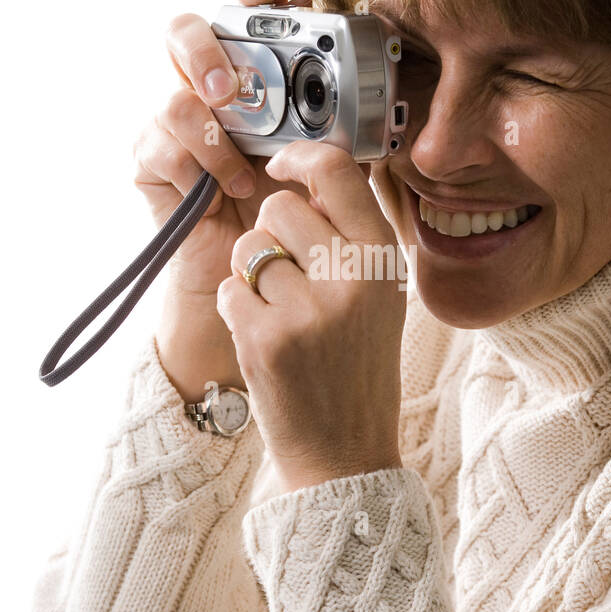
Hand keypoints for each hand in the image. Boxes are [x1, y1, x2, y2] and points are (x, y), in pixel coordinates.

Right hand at [133, 0, 310, 400]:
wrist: (267, 286)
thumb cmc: (306, 222)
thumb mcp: (339, 169)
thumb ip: (350, 126)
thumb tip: (379, 87)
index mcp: (265, 76)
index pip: (252, 10)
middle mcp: (215, 90)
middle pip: (188, 28)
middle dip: (208, 45)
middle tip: (231, 83)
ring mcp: (179, 124)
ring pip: (174, 91)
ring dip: (215, 133)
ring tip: (248, 174)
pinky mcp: (152, 164)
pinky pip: (158, 145)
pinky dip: (197, 169)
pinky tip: (223, 194)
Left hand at [216, 142, 407, 491]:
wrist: (344, 455)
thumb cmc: (356, 369)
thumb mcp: (376, 298)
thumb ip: (348, 239)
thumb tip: (308, 177)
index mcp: (383, 262)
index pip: (338, 172)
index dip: (300, 157)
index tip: (279, 165)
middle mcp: (351, 279)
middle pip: (279, 208)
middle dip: (269, 235)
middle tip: (286, 280)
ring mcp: (308, 309)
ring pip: (248, 247)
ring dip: (249, 275)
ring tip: (278, 314)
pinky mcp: (266, 338)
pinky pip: (228, 288)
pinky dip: (236, 309)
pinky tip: (263, 339)